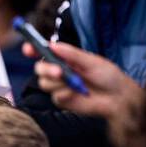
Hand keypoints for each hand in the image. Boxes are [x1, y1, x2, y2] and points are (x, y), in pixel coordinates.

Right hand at [24, 40, 141, 121]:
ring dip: (58, 83)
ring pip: (45, 83)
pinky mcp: (62, 101)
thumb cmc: (107, 76)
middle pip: (39, 69)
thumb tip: (52, 45)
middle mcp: (59, 72)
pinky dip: (66, 94)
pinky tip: (79, 94)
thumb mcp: (91, 60)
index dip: (33, 50)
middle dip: (46, 69)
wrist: (117, 97)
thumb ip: (71, 54)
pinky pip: (55, 97)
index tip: (28, 49)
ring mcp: (59, 87)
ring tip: (77, 84)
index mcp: (65, 59)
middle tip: (59, 71)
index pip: (43, 53)